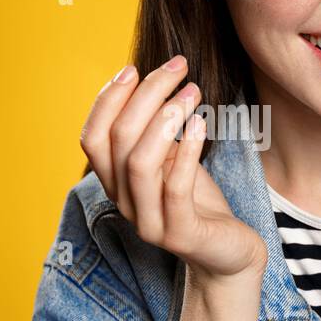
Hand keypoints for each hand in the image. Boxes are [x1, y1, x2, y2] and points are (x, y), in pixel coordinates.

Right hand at [79, 55, 267, 280]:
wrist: (228, 253)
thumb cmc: (198, 200)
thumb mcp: (170, 159)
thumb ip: (152, 131)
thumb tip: (148, 79)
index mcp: (115, 182)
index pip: (92, 137)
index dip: (107, 100)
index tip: (133, 68)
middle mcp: (124, 202)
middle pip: (119, 140)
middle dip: (147, 95)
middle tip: (179, 68)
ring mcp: (149, 222)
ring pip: (140, 163)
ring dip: (166, 119)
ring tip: (192, 92)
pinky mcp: (180, 235)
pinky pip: (175, 190)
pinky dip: (187, 152)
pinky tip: (202, 124)